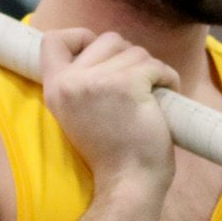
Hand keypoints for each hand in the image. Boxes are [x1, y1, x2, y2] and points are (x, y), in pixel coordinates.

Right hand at [39, 29, 180, 206]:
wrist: (128, 184)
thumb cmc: (112, 153)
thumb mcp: (79, 114)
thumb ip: (82, 83)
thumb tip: (105, 47)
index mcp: (55, 88)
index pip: (52, 39)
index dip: (80, 36)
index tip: (100, 54)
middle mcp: (71, 81)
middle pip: (107, 39)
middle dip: (129, 58)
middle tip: (138, 86)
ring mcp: (98, 81)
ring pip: (135, 51)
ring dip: (151, 70)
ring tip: (152, 97)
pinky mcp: (128, 84)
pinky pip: (156, 65)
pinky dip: (168, 78)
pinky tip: (168, 94)